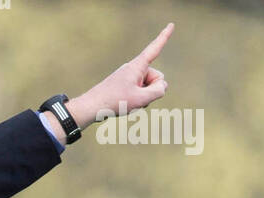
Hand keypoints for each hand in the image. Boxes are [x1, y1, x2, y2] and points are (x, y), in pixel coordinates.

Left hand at [55, 23, 173, 136]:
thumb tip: (162, 86)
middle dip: (152, 90)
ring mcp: (130, 77)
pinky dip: (138, 101)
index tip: (172, 25)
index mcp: (137, 66)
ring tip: (128, 103)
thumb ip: (158, 91)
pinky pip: (140, 93)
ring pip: (149, 88)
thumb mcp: (140, 99)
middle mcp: (134, 68)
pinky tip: (126, 105)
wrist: (92, 107)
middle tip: (136, 99)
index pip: (154, 49)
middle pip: (156, 78)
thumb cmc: (114, 101)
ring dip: (144, 98)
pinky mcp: (125, 85)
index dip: (164, 37)